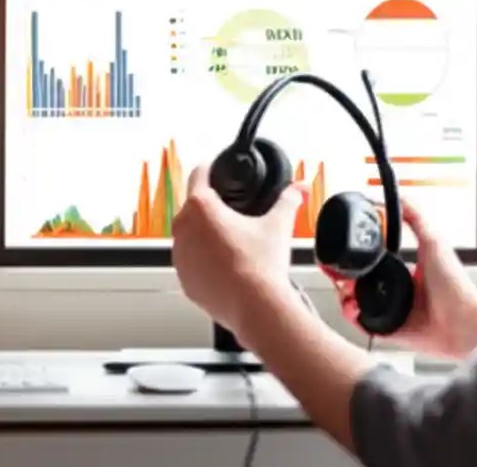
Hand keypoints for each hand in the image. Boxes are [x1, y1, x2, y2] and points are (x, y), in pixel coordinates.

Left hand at [171, 162, 307, 338]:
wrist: (256, 307)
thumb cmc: (262, 267)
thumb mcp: (278, 225)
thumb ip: (287, 201)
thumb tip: (297, 189)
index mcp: (200, 208)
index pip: (199, 175)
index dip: (209, 169)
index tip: (214, 168)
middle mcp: (183, 230)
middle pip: (193, 208)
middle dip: (210, 208)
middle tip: (232, 214)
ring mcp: (180, 257)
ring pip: (190, 237)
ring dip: (205, 236)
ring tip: (232, 244)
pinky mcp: (184, 281)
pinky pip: (191, 264)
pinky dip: (204, 262)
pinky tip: (226, 267)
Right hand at [331, 199, 476, 358]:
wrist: (460, 320)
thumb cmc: (453, 284)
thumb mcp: (433, 239)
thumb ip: (415, 216)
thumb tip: (393, 197)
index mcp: (402, 271)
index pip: (369, 262)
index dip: (353, 256)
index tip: (343, 251)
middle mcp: (393, 290)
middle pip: (355, 280)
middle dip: (341, 275)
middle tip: (336, 271)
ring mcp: (389, 310)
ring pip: (352, 301)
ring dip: (343, 294)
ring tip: (346, 288)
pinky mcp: (386, 329)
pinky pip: (360, 322)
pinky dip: (351, 314)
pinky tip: (353, 305)